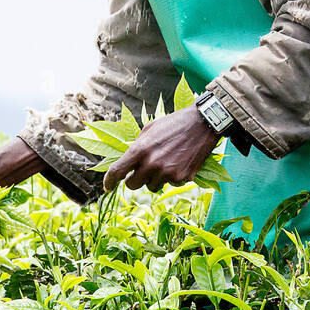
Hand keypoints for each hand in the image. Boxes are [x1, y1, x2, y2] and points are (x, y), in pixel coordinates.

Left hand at [103, 105, 221, 192]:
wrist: (202, 124)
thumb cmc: (173, 124)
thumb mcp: (150, 129)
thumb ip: (136, 147)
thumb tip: (127, 163)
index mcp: (140, 149)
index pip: (117, 171)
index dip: (109, 181)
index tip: (107, 186)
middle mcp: (152, 163)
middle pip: (132, 185)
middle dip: (134, 179)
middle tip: (141, 171)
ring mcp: (167, 172)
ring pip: (152, 186)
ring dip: (154, 179)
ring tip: (164, 162)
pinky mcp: (182, 178)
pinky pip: (169, 184)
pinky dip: (171, 177)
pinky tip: (178, 162)